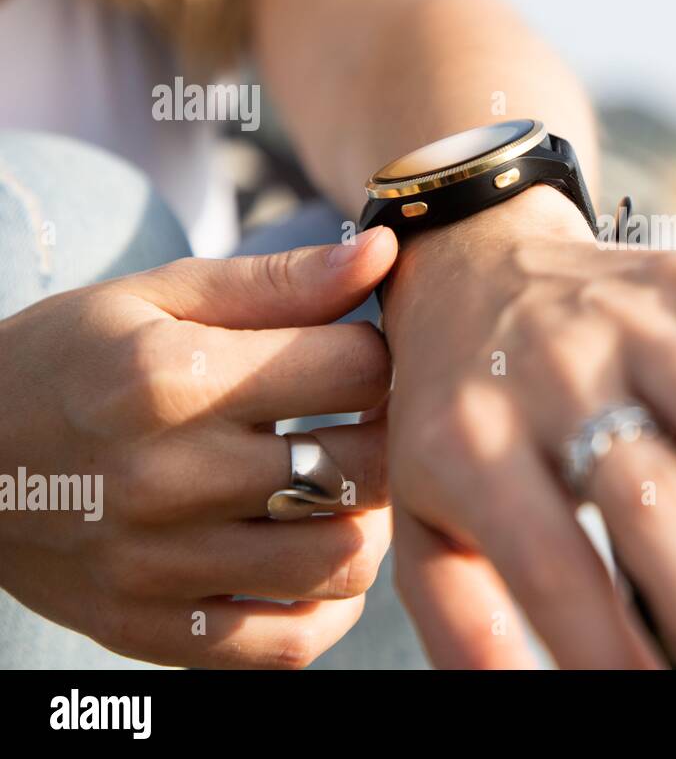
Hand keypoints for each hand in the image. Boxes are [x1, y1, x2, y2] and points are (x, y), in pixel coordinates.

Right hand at [0, 228, 398, 667]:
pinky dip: (327, 608)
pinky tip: (314, 558)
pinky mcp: (151, 630)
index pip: (355, 368)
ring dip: (368, 522)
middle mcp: (167, 478)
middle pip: (363, 466)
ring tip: (342, 488)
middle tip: (366, 422)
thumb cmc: (71, 359)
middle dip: (388, 435)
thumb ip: (280, 279)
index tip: (354, 356)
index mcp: (172, 378)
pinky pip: (287, 645)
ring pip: (341, 562)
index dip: (375, 354)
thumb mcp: (160, 297)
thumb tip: (384, 248)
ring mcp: (158, 567)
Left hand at [385, 187, 675, 667]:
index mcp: (475, 445)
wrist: (465, 264)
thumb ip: (459, 616)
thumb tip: (517, 702)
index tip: (661, 712)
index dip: (605, 645)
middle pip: (645, 485)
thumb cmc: (452, 416)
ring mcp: (627, 321)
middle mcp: (554, 376)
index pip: (548, 560)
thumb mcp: (421, 511)